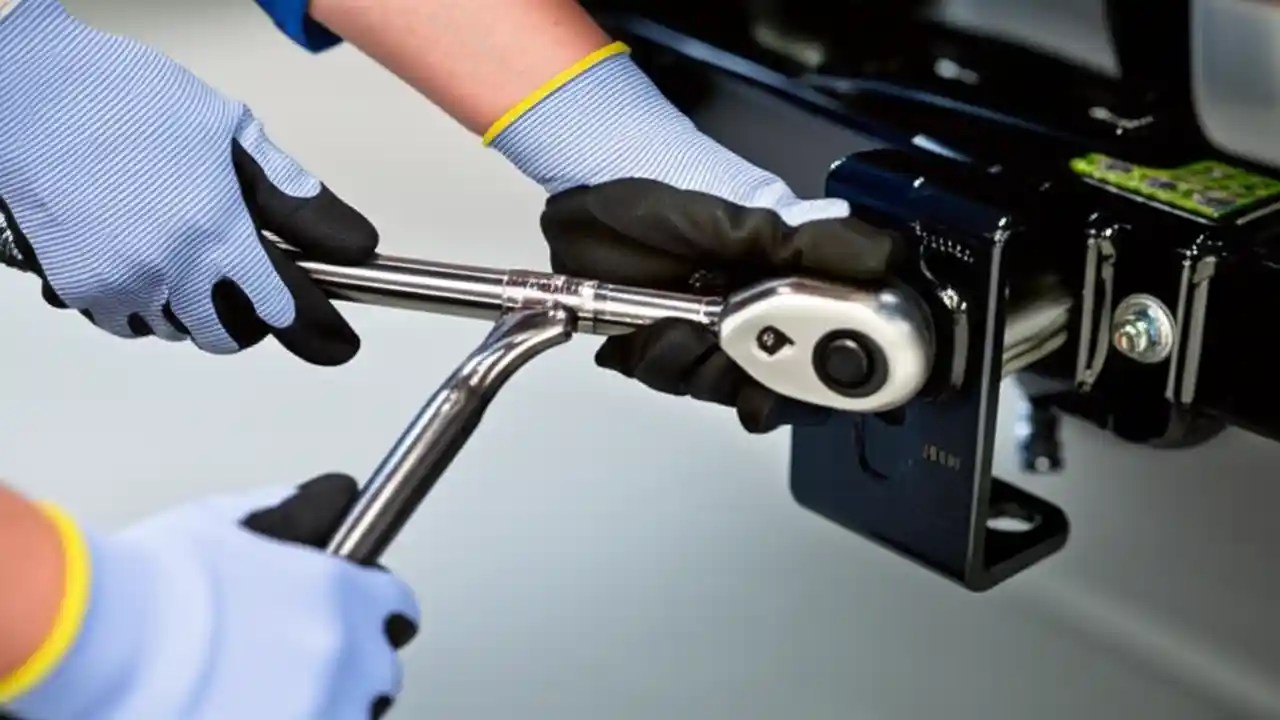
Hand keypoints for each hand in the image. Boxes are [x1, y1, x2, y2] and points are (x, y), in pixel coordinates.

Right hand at [0, 0, 375, 364]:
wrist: (29, 92)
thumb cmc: (128, 99)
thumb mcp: (232, 133)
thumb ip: (296, 197)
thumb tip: (353, 245)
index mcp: (217, 230)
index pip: (285, 308)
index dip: (318, 331)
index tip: (336, 343)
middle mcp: (168, 269)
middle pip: (229, 335)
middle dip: (249, 316)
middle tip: (250, 281)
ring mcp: (118, 285)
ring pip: (176, 330)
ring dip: (194, 306)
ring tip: (184, 247)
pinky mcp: (76, 289)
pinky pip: (126, 319)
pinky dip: (144, 301)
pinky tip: (142, 254)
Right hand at [2, 475, 419, 719]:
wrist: (100, 638)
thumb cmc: (156, 582)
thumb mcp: (238, 520)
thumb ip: (302, 511)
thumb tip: (333, 499)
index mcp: (344, 596)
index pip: (397, 609)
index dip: (372, 612)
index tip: (358, 618)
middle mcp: (343, 659)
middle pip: (379, 672)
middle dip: (350, 665)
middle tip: (300, 662)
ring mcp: (319, 712)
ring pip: (351, 714)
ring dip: (327, 704)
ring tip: (275, 693)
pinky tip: (252, 706)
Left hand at [490, 42, 902, 431]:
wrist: (583, 195)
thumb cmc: (664, 192)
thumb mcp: (740, 217)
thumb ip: (810, 247)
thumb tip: (885, 256)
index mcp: (785, 285)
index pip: (822, 352)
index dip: (817, 382)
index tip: (796, 379)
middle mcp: (750, 315)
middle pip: (769, 387)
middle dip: (742, 379)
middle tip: (724, 347)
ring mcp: (704, 333)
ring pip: (713, 388)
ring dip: (690, 364)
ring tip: (674, 322)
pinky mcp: (658, 345)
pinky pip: (665, 381)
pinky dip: (652, 359)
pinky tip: (645, 327)